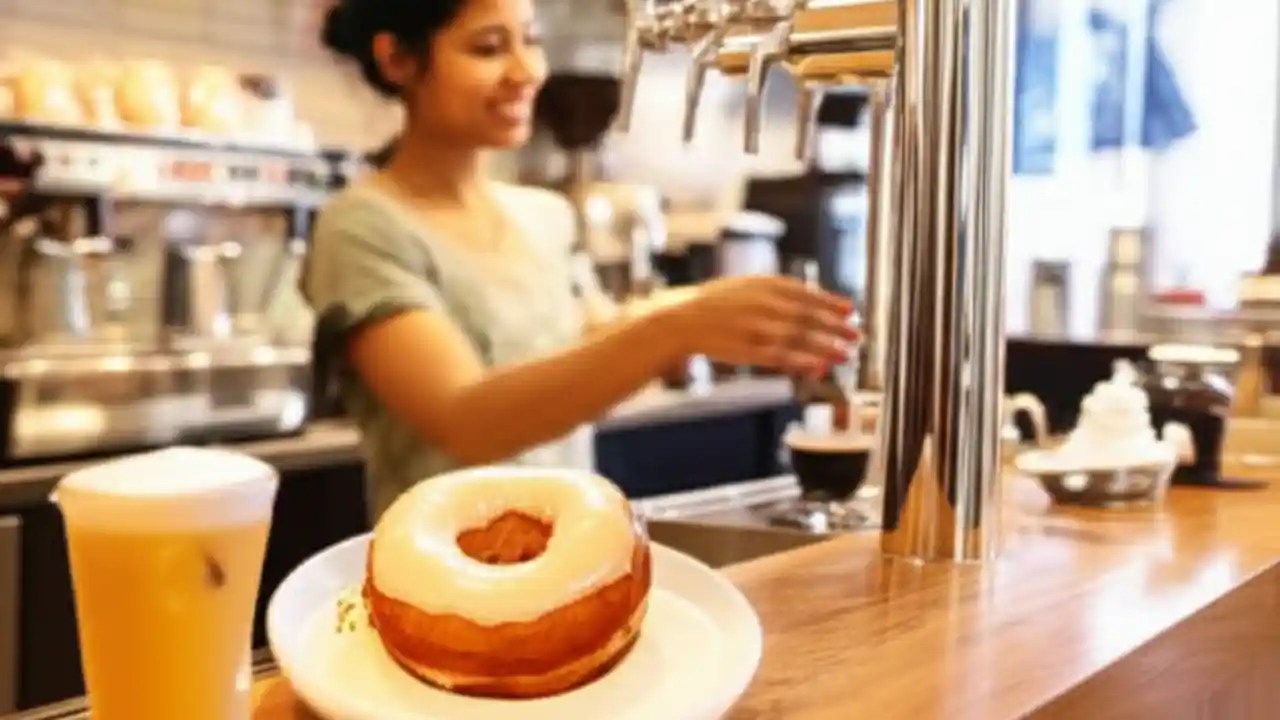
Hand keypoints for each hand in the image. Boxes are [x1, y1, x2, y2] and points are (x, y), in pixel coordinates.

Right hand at [660, 276, 857, 375]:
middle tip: (856, 335)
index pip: (807, 293)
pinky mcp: (748, 350)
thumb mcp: (747, 286)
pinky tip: (819, 366)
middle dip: (836, 327)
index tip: (850, 309)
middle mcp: (766, 304)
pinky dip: (802, 361)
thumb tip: (810, 301)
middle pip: (809, 316)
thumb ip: (777, 293)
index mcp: (766, 285)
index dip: (831, 302)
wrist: (683, 318)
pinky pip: (782, 356)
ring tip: (846, 355)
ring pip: (801, 338)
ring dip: (827, 346)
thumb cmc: (717, 303)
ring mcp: (758, 327)